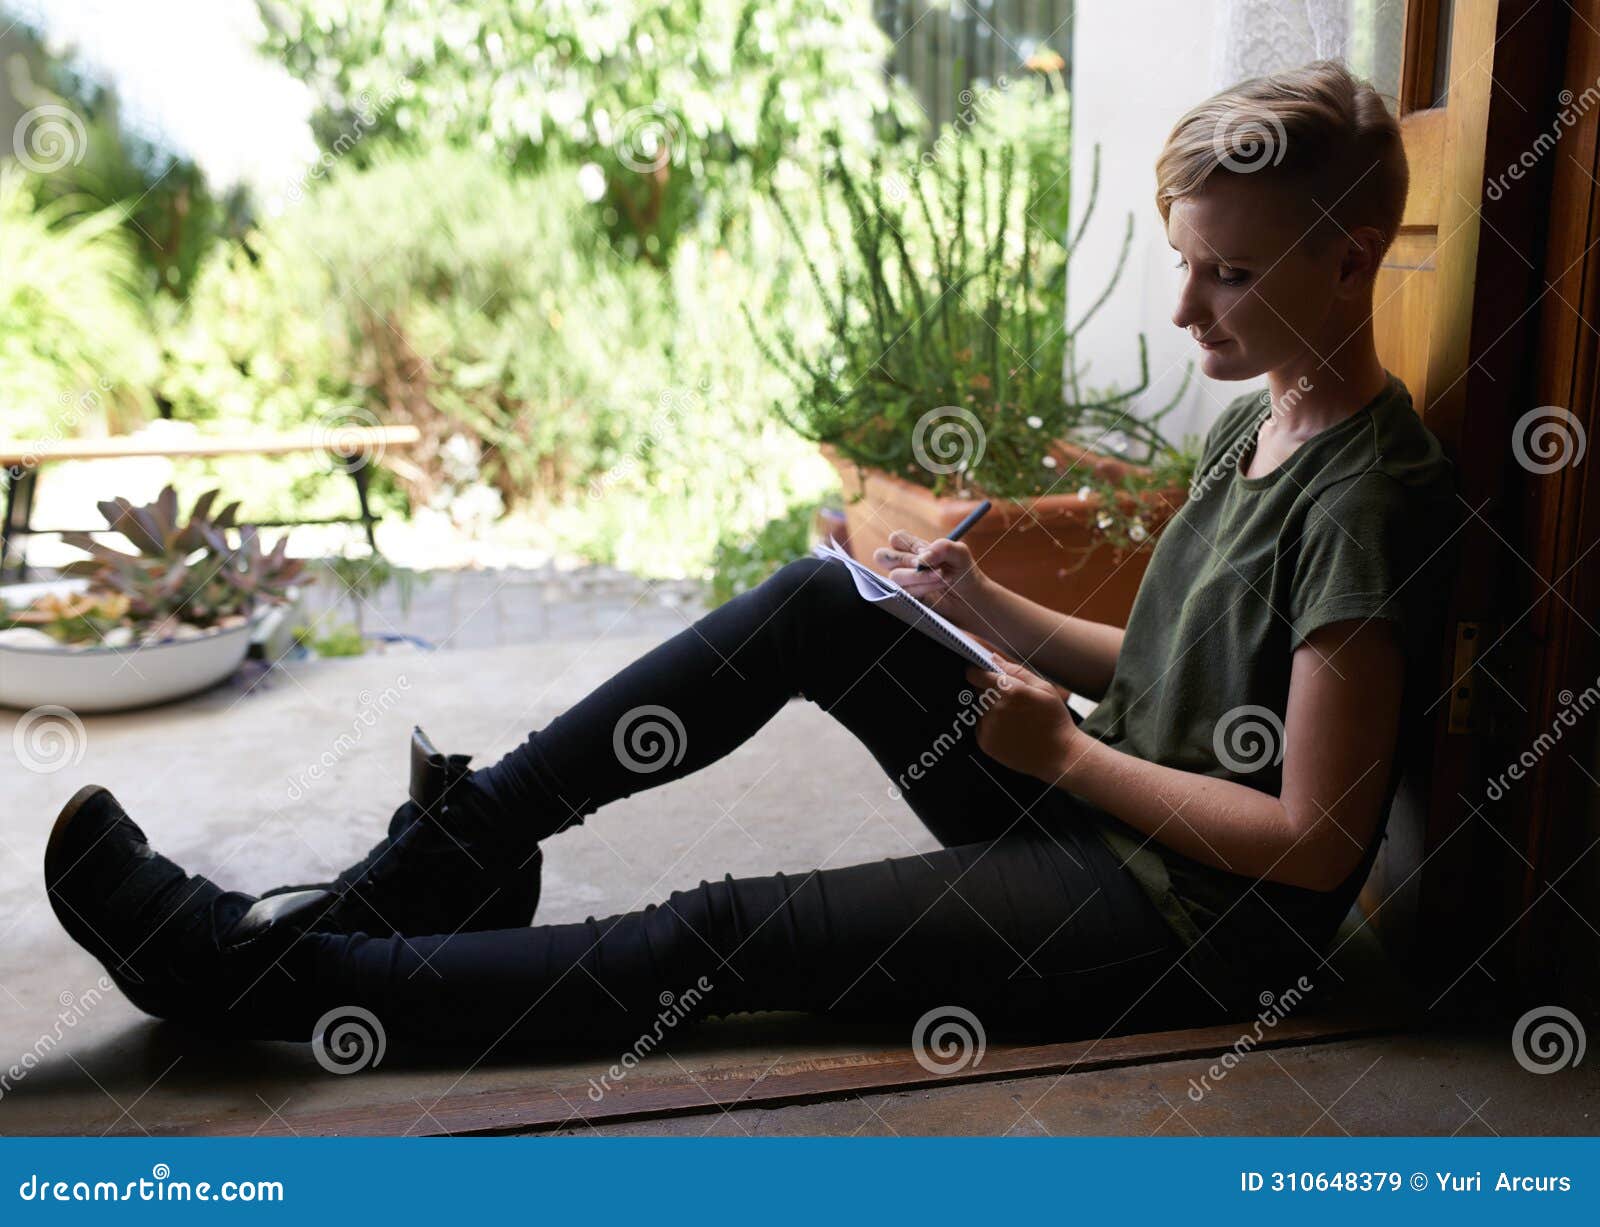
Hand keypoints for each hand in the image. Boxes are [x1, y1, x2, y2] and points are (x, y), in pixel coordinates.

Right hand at [874, 528, 990, 632]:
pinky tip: (935, 590)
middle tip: (926, 565)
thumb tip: (921, 559)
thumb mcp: (960, 553)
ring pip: (894, 576)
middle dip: (904, 560)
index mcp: (913, 549)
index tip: (926, 552)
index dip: (906, 544)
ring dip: (919, 577)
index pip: (896, 539)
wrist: (972, 601)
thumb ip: (942, 547)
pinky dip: (920, 589)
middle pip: (882, 556)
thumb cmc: (965, 574)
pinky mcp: (906, 599)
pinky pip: (902, 593)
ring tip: (942, 578)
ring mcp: (904, 583)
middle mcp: (905, 565)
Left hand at [963, 654, 1079, 782]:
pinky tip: (1011, 730)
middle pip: (978, 691)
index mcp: (1009, 691)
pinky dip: (991, 725)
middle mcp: (995, 709)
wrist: (1059, 755)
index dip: (978, 672)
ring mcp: (988, 727)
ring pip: (980, 709)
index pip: (975, 674)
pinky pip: (981, 726)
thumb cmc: (1054, 719)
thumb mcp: (1043, 688)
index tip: (982, 673)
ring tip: (1016, 719)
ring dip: (991, 709)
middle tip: (1013, 702)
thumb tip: (992, 658)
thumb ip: (1015, 671)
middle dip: (990, 691)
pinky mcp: (985, 743)